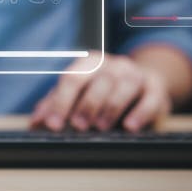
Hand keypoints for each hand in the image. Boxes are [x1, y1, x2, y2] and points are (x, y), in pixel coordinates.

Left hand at [30, 53, 171, 131]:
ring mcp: (135, 74)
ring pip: (124, 85)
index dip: (60, 102)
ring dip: (110, 107)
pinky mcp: (156, 88)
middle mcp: (112, 65)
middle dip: (86, 104)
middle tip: (77, 126)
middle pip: (98, 80)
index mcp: (88, 63)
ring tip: (100, 127)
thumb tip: (35, 124)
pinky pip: (151, 98)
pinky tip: (130, 127)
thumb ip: (55, 106)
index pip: (71, 79)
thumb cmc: (102, 91)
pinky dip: (140, 113)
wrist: (143, 83)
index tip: (52, 124)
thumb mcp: (78, 95)